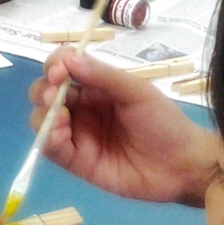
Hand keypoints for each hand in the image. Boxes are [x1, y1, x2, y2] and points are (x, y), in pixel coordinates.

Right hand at [28, 48, 218, 205]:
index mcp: (96, 86)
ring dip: (43, 115)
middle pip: (45, 92)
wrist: (181, 165)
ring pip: (42, 119)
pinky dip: (48, 139)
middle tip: (53, 95)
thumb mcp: (136, 92)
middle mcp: (82, 107)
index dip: (55, 65)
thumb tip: (68, 59)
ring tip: (61, 119)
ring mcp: (78, 134)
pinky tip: (60, 135)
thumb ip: (103, 76)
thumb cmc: (163, 122)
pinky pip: (51, 148)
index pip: (63, 67)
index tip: (59, 71)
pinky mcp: (76, 161)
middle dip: (43, 90)